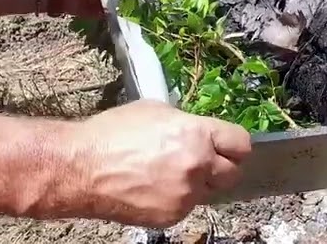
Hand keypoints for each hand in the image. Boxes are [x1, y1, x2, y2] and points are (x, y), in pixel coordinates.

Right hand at [73, 99, 252, 226]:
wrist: (84, 168)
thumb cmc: (113, 134)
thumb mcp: (156, 111)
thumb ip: (186, 122)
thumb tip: (198, 130)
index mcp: (197, 134)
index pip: (241, 143)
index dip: (234, 144)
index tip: (228, 146)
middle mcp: (198, 165)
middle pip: (233, 173)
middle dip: (221, 166)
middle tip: (204, 161)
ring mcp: (186, 194)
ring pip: (209, 192)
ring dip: (198, 184)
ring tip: (170, 173)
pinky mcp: (173, 216)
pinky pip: (187, 207)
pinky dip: (177, 199)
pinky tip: (155, 188)